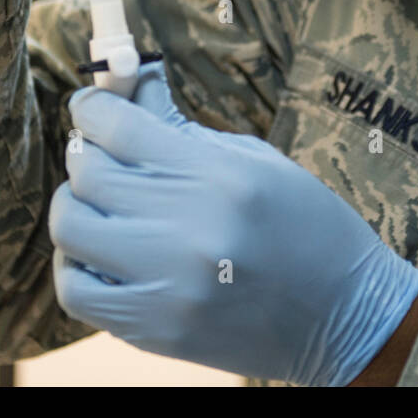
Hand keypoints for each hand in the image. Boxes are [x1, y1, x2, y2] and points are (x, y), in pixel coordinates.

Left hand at [49, 62, 417, 385]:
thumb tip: (131, 87)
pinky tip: (99, 252)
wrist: (346, 315)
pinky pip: (77, 292)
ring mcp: (168, 286)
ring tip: (98, 202)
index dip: (93, 106)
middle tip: (101, 151)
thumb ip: (184, 130)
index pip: (119, 128)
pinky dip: (73, 264)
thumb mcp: (257, 161)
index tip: (92, 105)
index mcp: (220, 177)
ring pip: (71, 229)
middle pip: (89, 174)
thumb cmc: (308, 226)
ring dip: (74, 205)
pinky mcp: (156, 330)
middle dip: (86, 152)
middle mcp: (189, 229)